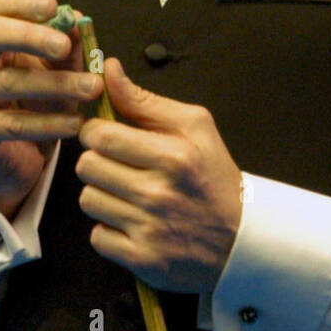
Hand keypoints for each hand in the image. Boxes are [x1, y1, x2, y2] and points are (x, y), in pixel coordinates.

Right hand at [0, 0, 102, 217]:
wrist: (13, 157)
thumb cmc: (34, 104)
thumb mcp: (56, 72)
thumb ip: (67, 48)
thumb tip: (78, 21)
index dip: (21, 2)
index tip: (54, 7)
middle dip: (30, 36)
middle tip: (64, 47)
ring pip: (8, 81)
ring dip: (56, 84)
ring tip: (92, 88)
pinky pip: (12, 123)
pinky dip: (49, 123)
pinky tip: (76, 123)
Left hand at [75, 58, 242, 293]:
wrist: (244, 240)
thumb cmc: (215, 178)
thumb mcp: (195, 128)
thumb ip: (145, 100)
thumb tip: (108, 70)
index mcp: (173, 155)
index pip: (100, 135)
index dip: (96, 132)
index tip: (109, 137)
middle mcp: (159, 193)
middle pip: (86, 167)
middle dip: (98, 162)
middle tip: (120, 166)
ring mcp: (149, 230)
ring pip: (88, 200)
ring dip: (103, 195)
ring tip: (128, 195)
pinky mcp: (142, 260)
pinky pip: (97, 237)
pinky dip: (110, 230)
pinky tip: (133, 223)